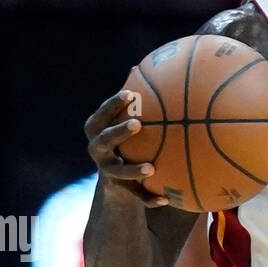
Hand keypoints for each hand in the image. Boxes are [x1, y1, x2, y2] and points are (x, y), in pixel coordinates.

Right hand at [84, 90, 166, 207]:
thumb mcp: (127, 122)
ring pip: (116, 173)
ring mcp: (108, 174)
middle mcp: (98, 153)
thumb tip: (146, 67)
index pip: (100, 117)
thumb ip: (135, 102)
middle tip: (138, 124)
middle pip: (102, 141)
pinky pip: (136, 198)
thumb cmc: (124, 143)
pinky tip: (168, 199)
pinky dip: (150, 198)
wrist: (114, 186)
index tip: (130, 95)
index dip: (112, 106)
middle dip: (118, 132)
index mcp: (99, 133)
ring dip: (132, 170)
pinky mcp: (120, 193)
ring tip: (150, 168)